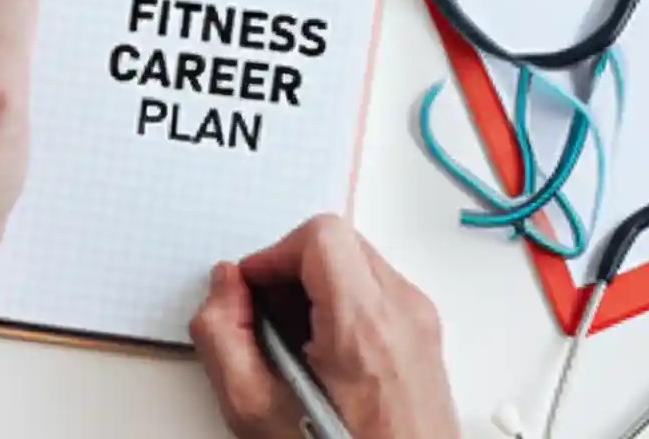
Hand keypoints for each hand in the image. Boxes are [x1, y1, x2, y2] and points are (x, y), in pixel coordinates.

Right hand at [190, 215, 459, 438]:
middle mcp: (401, 311)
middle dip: (291, 269)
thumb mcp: (257, 412)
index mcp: (363, 325)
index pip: (320, 236)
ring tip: (295, 342)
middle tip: (267, 318)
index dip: (273, 255)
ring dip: (316, 286)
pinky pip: (376, 290)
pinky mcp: (424, 332)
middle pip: (338, 241)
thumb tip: (226, 285)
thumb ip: (224, 337)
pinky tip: (323, 353)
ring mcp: (420, 319)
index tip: (251, 289)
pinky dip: (342, 304)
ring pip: (357, 261)